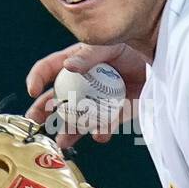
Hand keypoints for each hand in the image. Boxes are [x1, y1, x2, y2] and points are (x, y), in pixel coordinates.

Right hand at [25, 43, 147, 148]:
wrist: (157, 61)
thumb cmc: (129, 47)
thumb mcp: (107, 45)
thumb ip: (88, 55)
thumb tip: (67, 65)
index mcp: (74, 63)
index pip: (48, 69)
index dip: (36, 79)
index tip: (32, 91)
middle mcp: (80, 84)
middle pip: (55, 99)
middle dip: (42, 112)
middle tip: (35, 122)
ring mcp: (95, 100)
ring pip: (76, 119)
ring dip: (68, 132)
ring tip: (62, 142)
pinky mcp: (113, 113)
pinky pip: (103, 125)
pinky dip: (100, 132)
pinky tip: (100, 134)